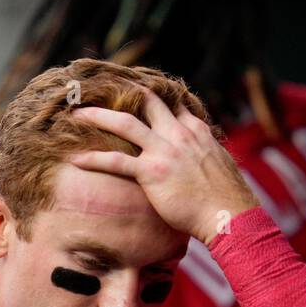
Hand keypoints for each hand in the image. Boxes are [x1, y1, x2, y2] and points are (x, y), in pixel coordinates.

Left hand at [67, 87, 257, 245]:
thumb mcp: (218, 163)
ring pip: (124, 123)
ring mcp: (164, 150)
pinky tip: (77, 159)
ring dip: (98, 116)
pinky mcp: (152, 172)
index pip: (169, 102)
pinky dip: (94, 159)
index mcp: (194, 129)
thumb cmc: (224, 198)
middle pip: (145, 101)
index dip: (148, 95)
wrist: (228, 214)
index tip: (130, 92)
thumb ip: (202, 152)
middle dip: (120, 94)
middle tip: (97, 91)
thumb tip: (197, 157)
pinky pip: (116, 161)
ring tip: (76, 115)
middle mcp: (178, 133)